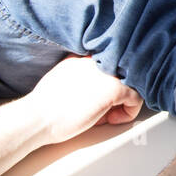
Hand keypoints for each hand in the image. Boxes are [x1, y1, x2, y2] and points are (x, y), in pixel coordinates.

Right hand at [26, 55, 142, 143]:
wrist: (38, 117)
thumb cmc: (47, 106)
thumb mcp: (65, 79)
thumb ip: (85, 76)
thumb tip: (102, 86)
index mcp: (84, 56)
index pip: (111, 62)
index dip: (111, 81)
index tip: (103, 97)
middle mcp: (97, 59)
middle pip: (124, 72)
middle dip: (118, 93)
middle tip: (106, 108)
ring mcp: (107, 72)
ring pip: (133, 84)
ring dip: (123, 102)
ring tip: (107, 115)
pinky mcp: (115, 88)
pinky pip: (136, 98)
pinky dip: (128, 112)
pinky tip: (110, 119)